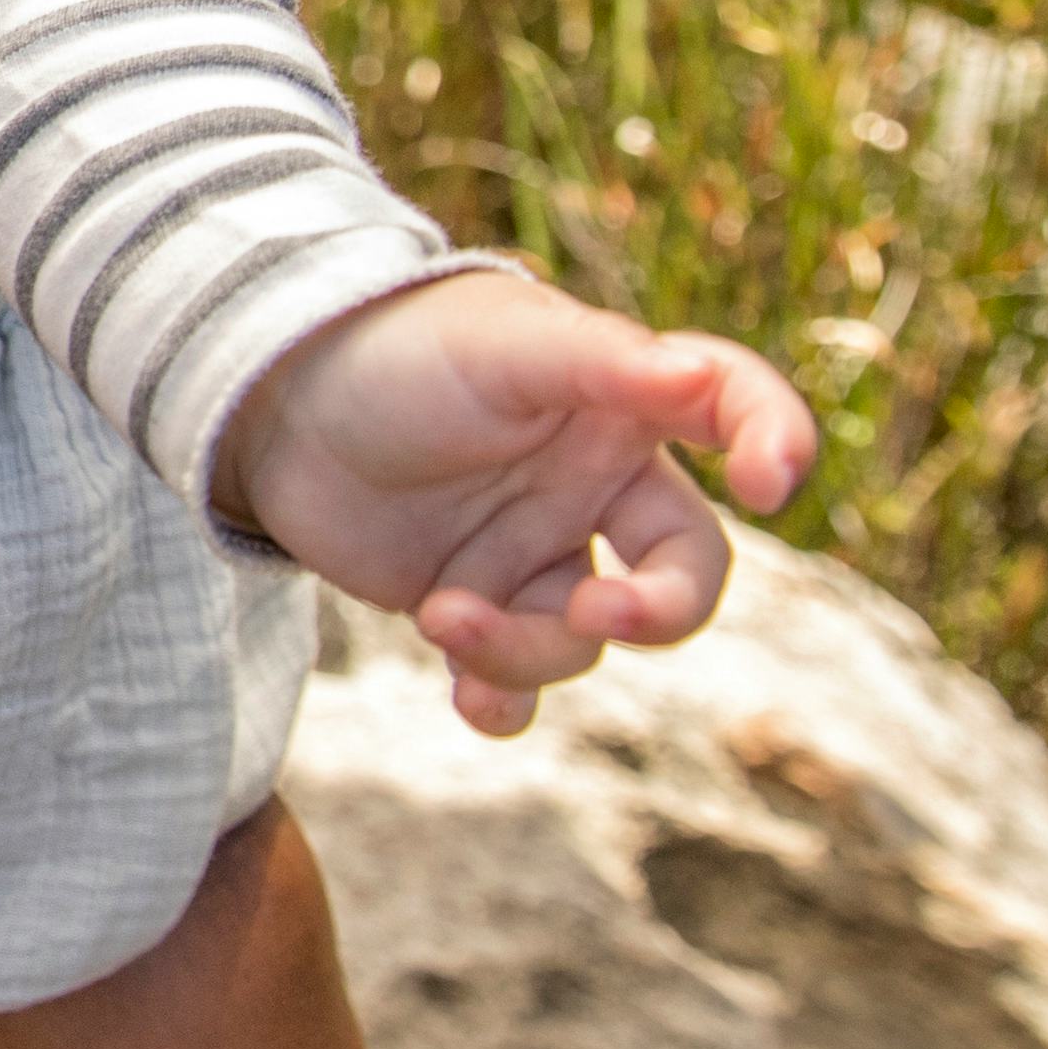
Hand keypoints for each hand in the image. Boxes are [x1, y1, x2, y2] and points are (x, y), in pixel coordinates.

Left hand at [215, 268, 820, 736]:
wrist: (271, 400)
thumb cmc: (397, 347)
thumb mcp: (502, 346)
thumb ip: (601, 364)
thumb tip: (701, 376)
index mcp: (624, 401)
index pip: (735, 408)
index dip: (775, 439)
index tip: (766, 483)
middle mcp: (596, 484)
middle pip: (687, 573)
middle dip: (661, 609)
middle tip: (598, 607)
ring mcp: (537, 550)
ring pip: (586, 639)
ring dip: (526, 647)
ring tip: (442, 613)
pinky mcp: (473, 601)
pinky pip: (517, 683)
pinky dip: (501, 702)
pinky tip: (466, 701)